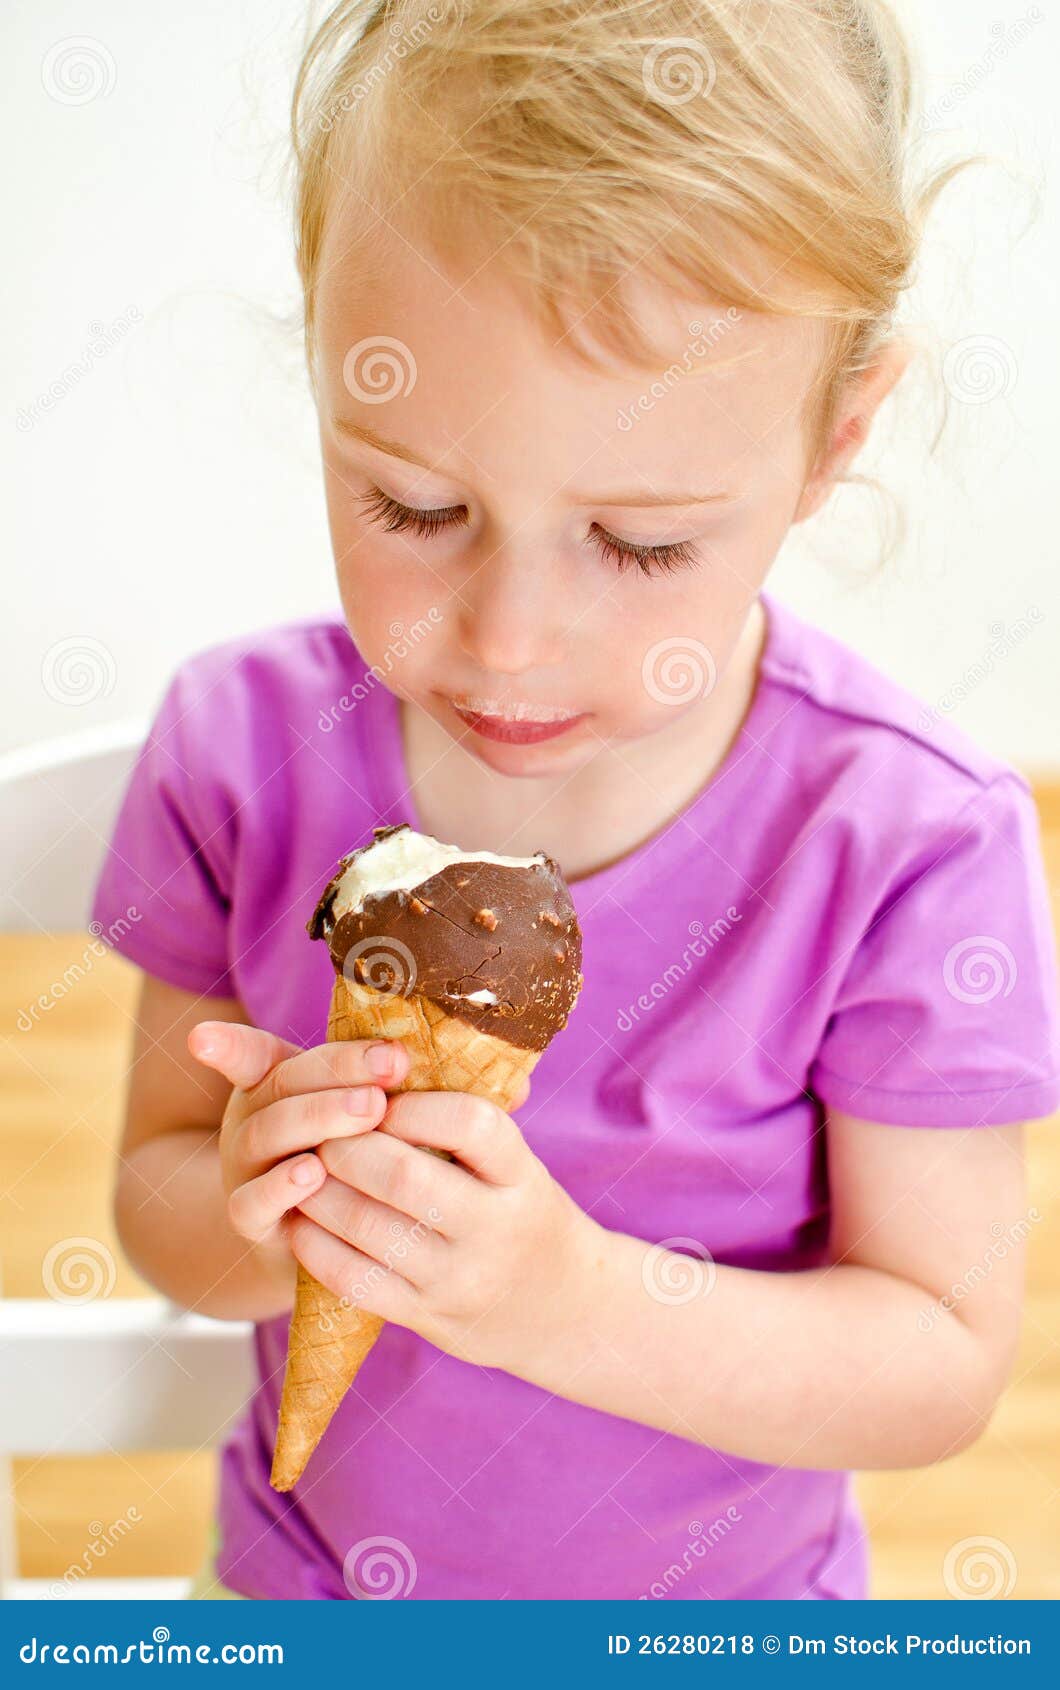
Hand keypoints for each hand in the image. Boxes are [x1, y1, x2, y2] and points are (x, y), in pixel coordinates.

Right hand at [187, 1021, 410, 1289]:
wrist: (310, 1237)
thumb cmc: (343, 1156)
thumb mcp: (350, 1110)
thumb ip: (368, 1079)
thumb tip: (412, 1051)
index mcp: (270, 1084)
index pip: (252, 1053)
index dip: (229, 1043)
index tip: (203, 1036)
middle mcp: (250, 1121)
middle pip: (282, 1086)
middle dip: (339, 1071)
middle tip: (390, 1065)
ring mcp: (245, 1170)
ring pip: (267, 1135)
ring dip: (320, 1116)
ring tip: (370, 1108)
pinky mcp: (251, 1221)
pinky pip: (253, 1203)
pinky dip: (280, 1188)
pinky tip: (314, 1174)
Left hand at [285, 1086, 601, 1373]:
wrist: (562, 1309)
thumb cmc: (521, 1212)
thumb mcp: (519, 1165)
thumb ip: (470, 1122)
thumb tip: (411, 1046)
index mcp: (521, 1177)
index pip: (471, 1125)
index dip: (414, 1105)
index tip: (383, 1097)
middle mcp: (493, 1229)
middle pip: (403, 1176)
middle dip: (348, 1146)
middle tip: (325, 1131)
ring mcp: (457, 1280)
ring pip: (367, 1227)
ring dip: (320, 1190)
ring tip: (303, 1168)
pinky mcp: (424, 1317)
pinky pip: (353, 1279)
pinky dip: (315, 1243)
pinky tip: (303, 1220)